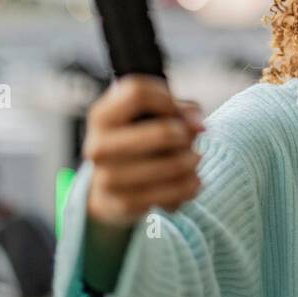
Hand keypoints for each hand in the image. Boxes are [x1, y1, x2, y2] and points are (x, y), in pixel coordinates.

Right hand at [83, 75, 207, 227]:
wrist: (108, 189)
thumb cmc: (135, 141)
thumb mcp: (148, 116)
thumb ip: (177, 109)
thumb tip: (198, 125)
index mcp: (101, 116)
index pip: (138, 93)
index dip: (167, 98)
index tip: (175, 110)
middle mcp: (99, 146)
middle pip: (164, 132)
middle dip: (186, 135)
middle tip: (189, 139)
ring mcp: (109, 178)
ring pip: (173, 166)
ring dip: (192, 161)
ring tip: (193, 159)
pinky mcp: (125, 203)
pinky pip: (174, 193)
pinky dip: (189, 186)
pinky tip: (190, 181)